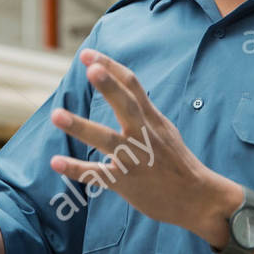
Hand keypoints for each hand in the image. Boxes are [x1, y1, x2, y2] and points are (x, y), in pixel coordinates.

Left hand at [48, 49, 236, 243]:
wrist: (198, 199)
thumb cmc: (178, 163)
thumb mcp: (165, 130)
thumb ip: (144, 110)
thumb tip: (127, 87)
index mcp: (152, 120)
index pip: (132, 86)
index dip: (111, 67)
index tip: (88, 54)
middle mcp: (144, 135)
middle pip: (127, 105)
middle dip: (109, 86)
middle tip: (91, 68)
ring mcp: (135, 159)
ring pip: (107, 140)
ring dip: (81, 127)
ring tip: (56, 115)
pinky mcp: (126, 183)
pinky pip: (98, 175)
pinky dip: (76, 169)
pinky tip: (56, 162)